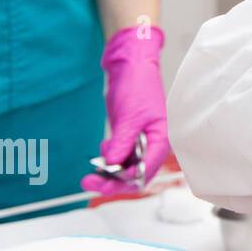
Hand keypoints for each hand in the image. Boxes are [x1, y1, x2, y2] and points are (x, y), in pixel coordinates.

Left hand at [81, 25, 169, 195]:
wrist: (131, 68)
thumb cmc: (138, 87)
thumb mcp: (129, 117)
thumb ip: (123, 143)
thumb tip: (113, 165)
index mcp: (161, 139)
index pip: (147, 170)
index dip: (127, 179)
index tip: (106, 180)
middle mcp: (153, 144)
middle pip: (136, 174)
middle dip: (113, 181)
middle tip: (90, 183)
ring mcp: (141, 141)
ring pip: (127, 168)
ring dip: (110, 171)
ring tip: (93, 167)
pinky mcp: (130, 137)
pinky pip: (121, 156)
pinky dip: (110, 158)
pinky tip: (103, 149)